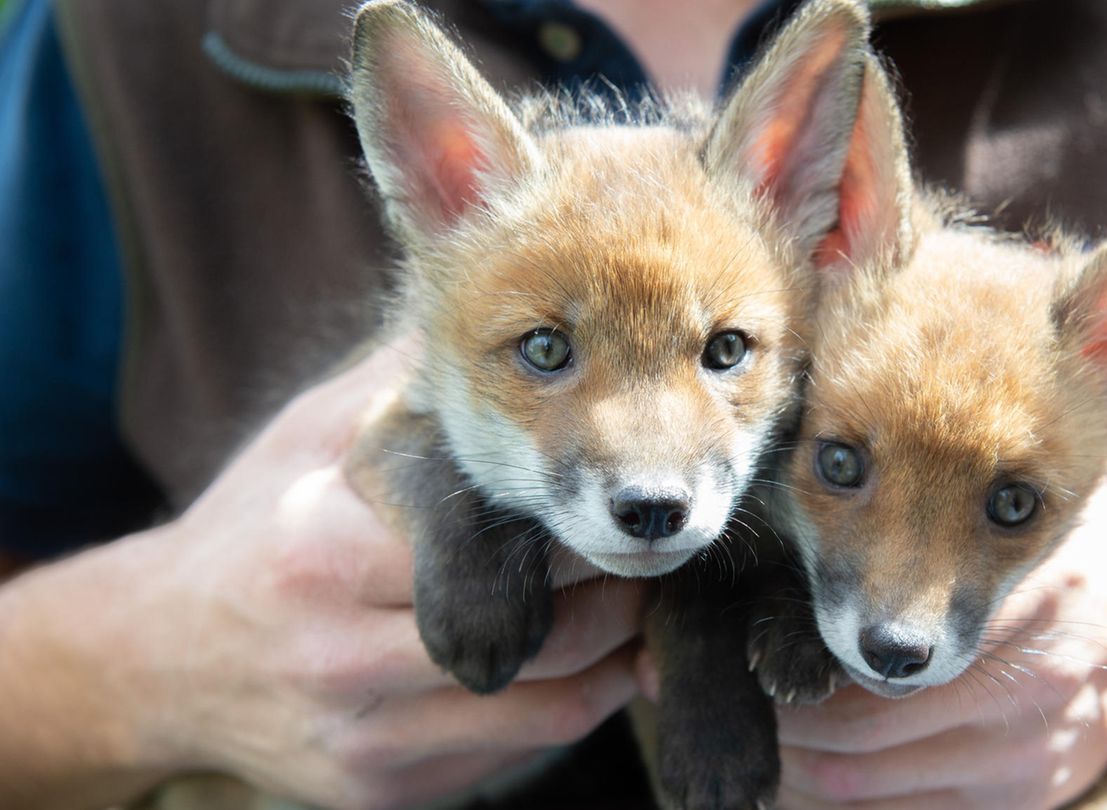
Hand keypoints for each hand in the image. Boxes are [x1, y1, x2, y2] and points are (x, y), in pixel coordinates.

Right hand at [0, 345, 645, 809]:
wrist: (152, 658)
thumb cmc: (249, 530)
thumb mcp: (306, 440)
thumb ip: (402, 384)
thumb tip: (492, 313)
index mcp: (324, 551)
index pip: (495, 541)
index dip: (572, 523)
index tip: (610, 496)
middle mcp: (340, 655)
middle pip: (542, 631)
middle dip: (619, 589)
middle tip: (647, 550)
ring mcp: (362, 735)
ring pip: (546, 705)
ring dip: (616, 655)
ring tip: (642, 605)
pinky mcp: (376, 789)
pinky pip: (513, 754)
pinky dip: (571, 706)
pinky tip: (594, 663)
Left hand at [771, 485, 1106, 808]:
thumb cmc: (1071, 550)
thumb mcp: (1027, 504)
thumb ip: (950, 492)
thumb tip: (838, 459)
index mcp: (1029, 598)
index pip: (885, 647)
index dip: (802, 650)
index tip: (749, 636)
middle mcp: (1030, 686)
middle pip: (860, 728)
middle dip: (785, 715)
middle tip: (740, 687)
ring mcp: (1027, 756)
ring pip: (866, 787)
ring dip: (799, 765)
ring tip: (764, 728)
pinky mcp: (1026, 799)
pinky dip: (843, 800)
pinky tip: (811, 767)